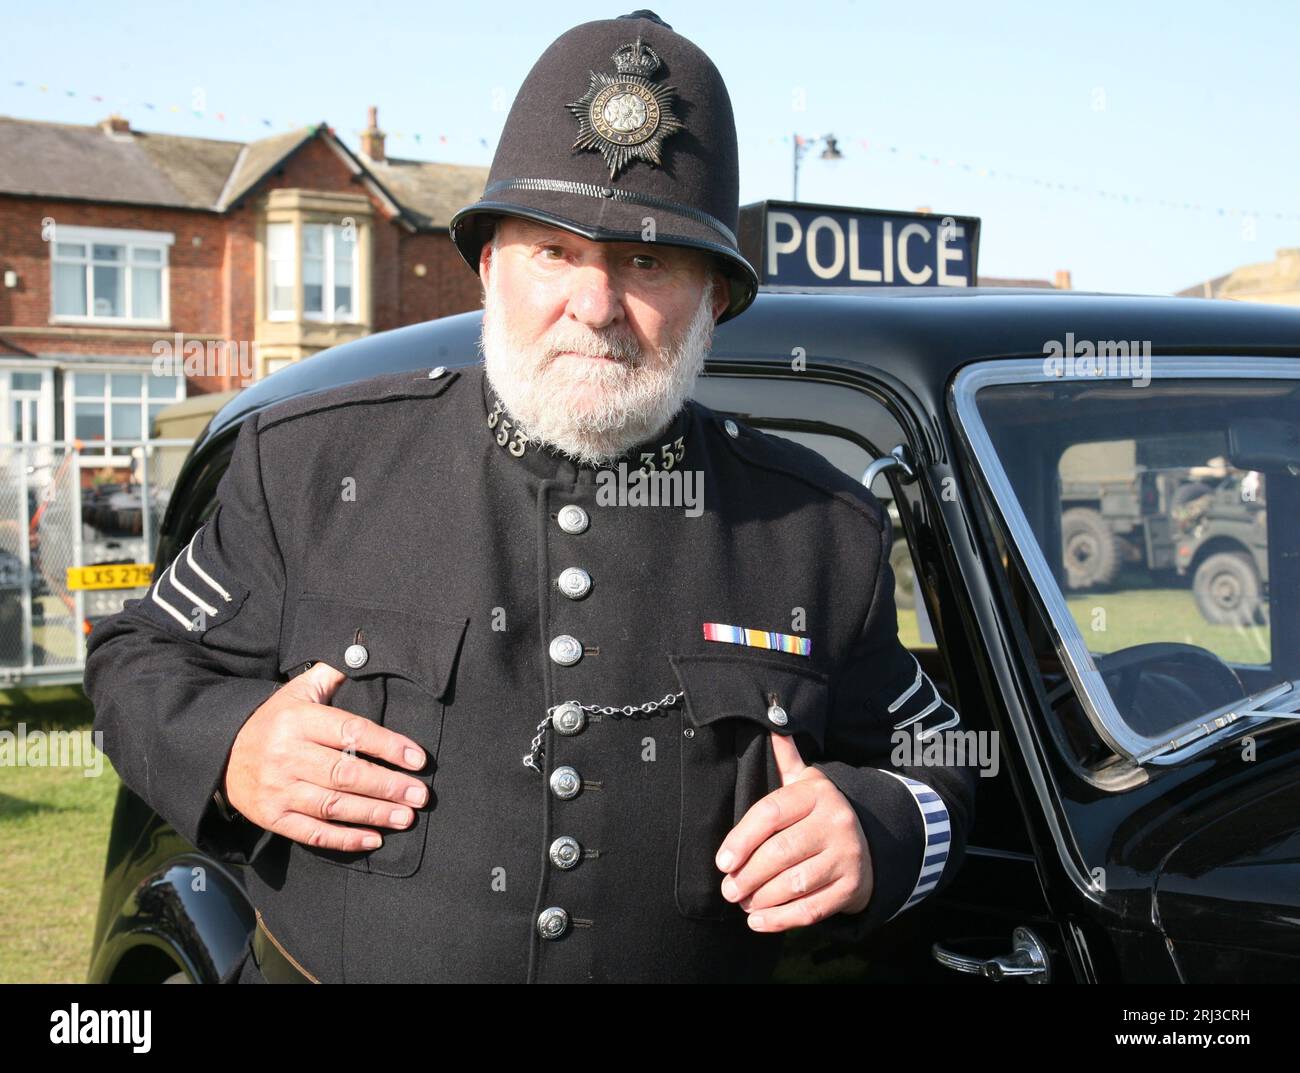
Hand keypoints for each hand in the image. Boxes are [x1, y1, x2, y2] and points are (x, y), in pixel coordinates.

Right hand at [223, 662, 428, 851]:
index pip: (351, 732)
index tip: (418, 759)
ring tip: (406, 817)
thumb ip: (332, 674)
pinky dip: (344, 839)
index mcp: (298, 720)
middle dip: (388, 786)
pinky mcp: (271, 817)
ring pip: (333, 805)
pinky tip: (374, 839)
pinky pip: (312, 832)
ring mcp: (278, 789)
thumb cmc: (275, 720)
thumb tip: (365, 651)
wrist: (221, 752)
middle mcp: (287, 755)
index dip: (388, 746)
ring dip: (373, 813)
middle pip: (346, 774)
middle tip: (420, 795)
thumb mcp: (299, 690)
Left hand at [714, 731, 873, 931]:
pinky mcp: (853, 887)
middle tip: (727, 889)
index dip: (741, 838)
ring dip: (762, 898)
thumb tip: (772, 721)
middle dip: (748, 875)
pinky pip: (813, 909)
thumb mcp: (807, 782)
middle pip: (780, 852)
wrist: (873, 840)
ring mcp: (847, 856)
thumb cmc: (821, 812)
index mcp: (816, 793)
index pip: (771, 813)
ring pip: (796, 883)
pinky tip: (758, 922)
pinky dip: (782, 920)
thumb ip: (786, 759)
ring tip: (742, 902)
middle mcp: (835, 822)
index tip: (722, 861)